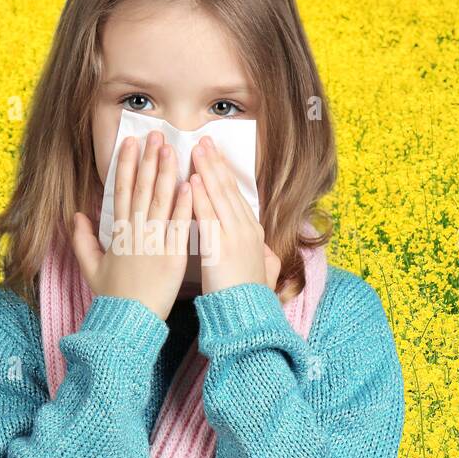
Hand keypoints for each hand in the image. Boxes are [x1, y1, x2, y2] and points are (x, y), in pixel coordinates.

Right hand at [72, 131, 191, 319]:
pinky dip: (184, 205)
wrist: (127, 322)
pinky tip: (189, 185)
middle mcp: (135, 233)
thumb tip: (76, 216)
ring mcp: (154, 244)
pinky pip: (179, 227)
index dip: (125, 165)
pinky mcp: (172, 257)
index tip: (130, 143)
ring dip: (166, 173)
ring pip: (160, 202)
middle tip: (155, 135)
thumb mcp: (90, 268)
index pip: (121, 191)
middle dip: (148, 160)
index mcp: (117, 234)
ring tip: (172, 149)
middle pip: (141, 189)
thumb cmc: (112, 298)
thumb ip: (82, 240)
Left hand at [190, 135, 278, 295]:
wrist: (249, 316)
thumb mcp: (264, 273)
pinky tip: (192, 180)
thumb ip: (264, 258)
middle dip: (215, 163)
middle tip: (203, 141)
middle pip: (228, 189)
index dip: (225, 174)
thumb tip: (267, 252)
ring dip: (207, 170)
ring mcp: (234, 236)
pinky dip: (200, 196)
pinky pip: (208, 216)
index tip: (215, 156)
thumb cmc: (251, 299)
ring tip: (196, 149)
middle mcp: (246, 229)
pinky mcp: (220, 247)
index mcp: (253, 233)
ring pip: (219, 196)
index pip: (236, 196)